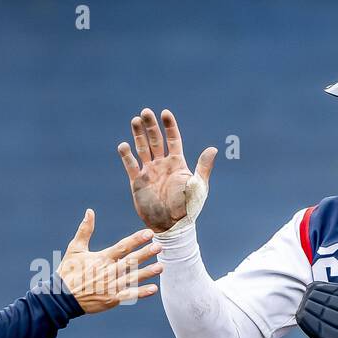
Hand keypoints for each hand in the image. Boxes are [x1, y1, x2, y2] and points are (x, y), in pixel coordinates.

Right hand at [57, 209, 162, 312]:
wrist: (61, 297)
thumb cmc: (68, 271)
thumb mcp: (75, 249)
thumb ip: (85, 230)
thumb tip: (90, 211)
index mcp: (101, 258)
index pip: (122, 247)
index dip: (136, 239)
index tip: (149, 233)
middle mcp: (108, 271)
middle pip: (131, 261)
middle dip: (145, 253)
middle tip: (159, 247)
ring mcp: (110, 286)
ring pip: (133, 277)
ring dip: (147, 272)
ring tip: (161, 266)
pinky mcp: (111, 299)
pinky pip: (129, 295)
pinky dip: (141, 292)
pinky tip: (154, 288)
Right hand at [117, 108, 216, 233]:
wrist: (171, 226)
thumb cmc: (188, 208)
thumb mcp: (199, 187)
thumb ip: (203, 167)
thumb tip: (213, 149)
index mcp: (177, 163)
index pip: (173, 139)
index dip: (169, 126)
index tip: (165, 113)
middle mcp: (162, 165)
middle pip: (155, 140)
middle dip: (150, 126)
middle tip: (145, 112)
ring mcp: (149, 172)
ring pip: (142, 148)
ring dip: (138, 135)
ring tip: (134, 120)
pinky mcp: (137, 182)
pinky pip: (131, 166)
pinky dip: (126, 156)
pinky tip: (123, 145)